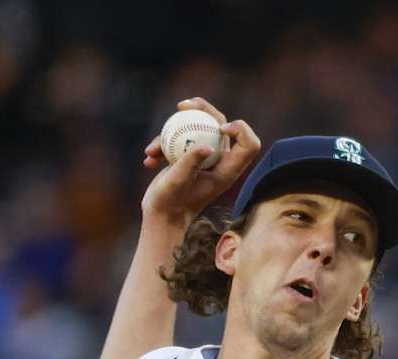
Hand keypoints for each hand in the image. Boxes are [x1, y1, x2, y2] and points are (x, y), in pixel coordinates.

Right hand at [140, 97, 260, 224]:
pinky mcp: (189, 157)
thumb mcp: (178, 181)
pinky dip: (163, 145)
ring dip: (173, 130)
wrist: (163, 216)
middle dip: (204, 109)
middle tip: (183, 104)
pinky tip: (149, 157)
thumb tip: (206, 147)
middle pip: (221, 125)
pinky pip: (180, 139)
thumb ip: (190, 163)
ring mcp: (204, 158)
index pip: (249, 144)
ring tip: (153, 147)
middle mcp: (220, 162)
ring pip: (198, 128)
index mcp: (228, 170)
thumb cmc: (172, 203)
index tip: (220, 127)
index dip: (241, 129)